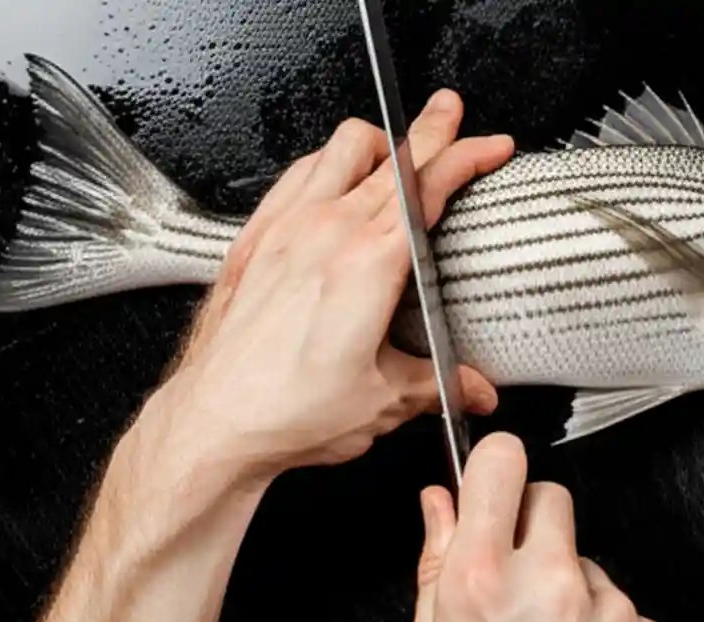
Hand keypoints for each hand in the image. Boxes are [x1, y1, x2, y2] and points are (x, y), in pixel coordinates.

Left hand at [142, 90, 514, 482]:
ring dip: (377, 143)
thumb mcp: (384, 401)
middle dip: (431, 132)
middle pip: (391, 154)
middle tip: (451, 117)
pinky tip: (332, 181)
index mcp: (369, 263)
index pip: (428, 184)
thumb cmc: (285, 411)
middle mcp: (325, 232)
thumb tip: (475, 388)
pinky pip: (297, 174)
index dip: (466, 156)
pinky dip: (326, 164)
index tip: (489, 147)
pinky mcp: (255, 240)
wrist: (214, 422)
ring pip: (340, 149)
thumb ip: (439, 383)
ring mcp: (285, 229)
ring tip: (396, 150)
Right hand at [403, 433, 673, 621]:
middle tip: (511, 576)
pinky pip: (619, 605)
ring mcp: (607, 607)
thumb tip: (438, 509)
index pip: (499, 464)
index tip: (488, 479)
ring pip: (583, 559)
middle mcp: (549, 582)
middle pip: (549, 496)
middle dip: (529, 524)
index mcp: (482, 582)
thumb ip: (434, 572)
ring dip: (563, 587)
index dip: (492, 466)